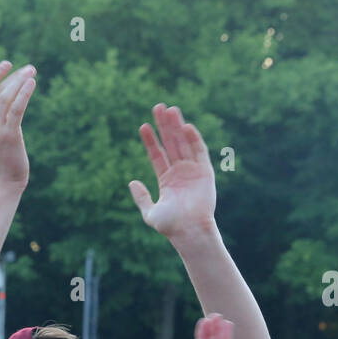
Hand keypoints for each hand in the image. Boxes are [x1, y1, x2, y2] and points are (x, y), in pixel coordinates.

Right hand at [0, 61, 34, 187]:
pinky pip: (16, 109)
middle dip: (12, 76)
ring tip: (32, 73)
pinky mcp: (9, 136)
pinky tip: (32, 84)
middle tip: (29, 68)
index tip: (7, 64)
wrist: (2, 182)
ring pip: (6, 98)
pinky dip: (24, 93)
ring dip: (20, 82)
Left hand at [129, 104, 215, 240]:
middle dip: (164, 126)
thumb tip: (132, 182)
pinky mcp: (205, 172)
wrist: (189, 231)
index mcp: (167, 181)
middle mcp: (180, 173)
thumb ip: (141, 197)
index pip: (157, 155)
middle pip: (171, 143)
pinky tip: (185, 126)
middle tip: (158, 107)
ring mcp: (192, 171)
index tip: (143, 126)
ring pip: (183, 143)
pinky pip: (199, 151)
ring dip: (177, 126)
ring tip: (169, 109)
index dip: (151, 141)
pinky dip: (193, 138)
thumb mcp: (150, 212)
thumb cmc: (171, 226)